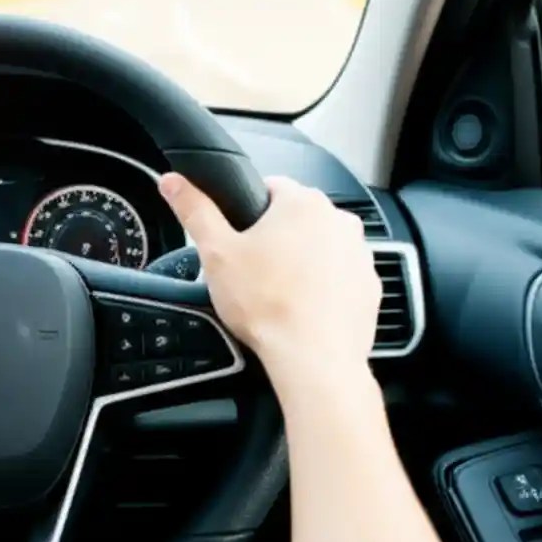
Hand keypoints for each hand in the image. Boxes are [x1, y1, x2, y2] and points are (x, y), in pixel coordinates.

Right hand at [158, 173, 379, 378]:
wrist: (313, 359)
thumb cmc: (268, 306)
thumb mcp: (216, 253)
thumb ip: (194, 210)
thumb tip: (173, 182)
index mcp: (303, 203)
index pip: (270, 188)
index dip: (247, 214)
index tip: (239, 241)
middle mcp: (340, 221)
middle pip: (296, 220)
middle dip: (275, 240)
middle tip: (253, 272)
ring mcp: (360, 254)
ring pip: (320, 248)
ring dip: (301, 263)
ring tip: (278, 294)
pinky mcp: (369, 285)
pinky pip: (340, 278)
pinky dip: (323, 288)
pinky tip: (302, 308)